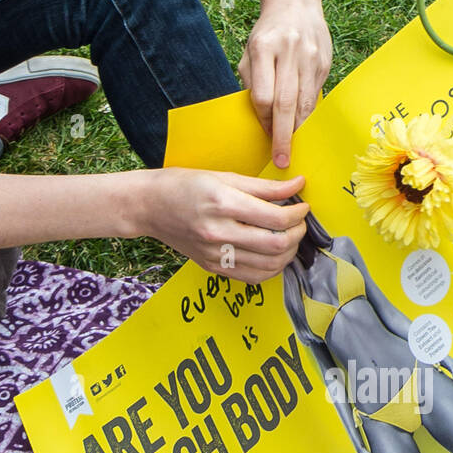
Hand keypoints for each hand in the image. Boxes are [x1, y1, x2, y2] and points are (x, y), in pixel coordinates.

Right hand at [144, 169, 309, 281]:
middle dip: (298, 234)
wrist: (149, 207)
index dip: (298, 214)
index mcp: (222, 203)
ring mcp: (214, 254)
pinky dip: (272, 268)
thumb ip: (264, 186)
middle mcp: (218, 232)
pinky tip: (274, 254)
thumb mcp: (224, 176)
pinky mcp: (213, 268)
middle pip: (276, 245)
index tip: (304, 207)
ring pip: (269, 266)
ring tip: (290, 237)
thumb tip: (298, 185)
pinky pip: (253, 277)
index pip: (275, 218)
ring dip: (289, 253)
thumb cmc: (183, 185)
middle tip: (300, 222)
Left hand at [239, 0, 331, 168]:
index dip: (264, 121)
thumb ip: (252, 82)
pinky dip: (309, 114)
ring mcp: (310, 57)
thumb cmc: (268, 32)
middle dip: (283, 136)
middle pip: (285, 104)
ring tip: (294, 147)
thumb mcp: (250, 51)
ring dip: (299, 129)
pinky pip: (316, 96)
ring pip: (305, 103)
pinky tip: (304, 126)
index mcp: (264, 49)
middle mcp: (289, 52)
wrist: (296, 4)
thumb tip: (261, 119)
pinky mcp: (324, 62)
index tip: (265, 137)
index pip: (264, 96)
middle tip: (282, 160)